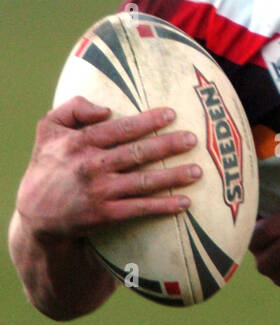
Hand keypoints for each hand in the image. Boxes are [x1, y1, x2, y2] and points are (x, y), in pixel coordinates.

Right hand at [15, 98, 201, 240]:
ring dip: (173, 177)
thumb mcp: (49, 129)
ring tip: (197, 171)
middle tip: (193, 139)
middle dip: (168, 146)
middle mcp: (92, 167)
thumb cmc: (48, 165)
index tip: (172, 114)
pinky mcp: (105, 215)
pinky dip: (163, 206)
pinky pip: (140, 209)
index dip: (148, 121)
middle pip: (137, 153)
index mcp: (81, 143)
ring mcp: (100, 193)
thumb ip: (73, 109)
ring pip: (143, 182)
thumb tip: (106, 109)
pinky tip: (184, 203)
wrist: (36, 212)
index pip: (121, 128)